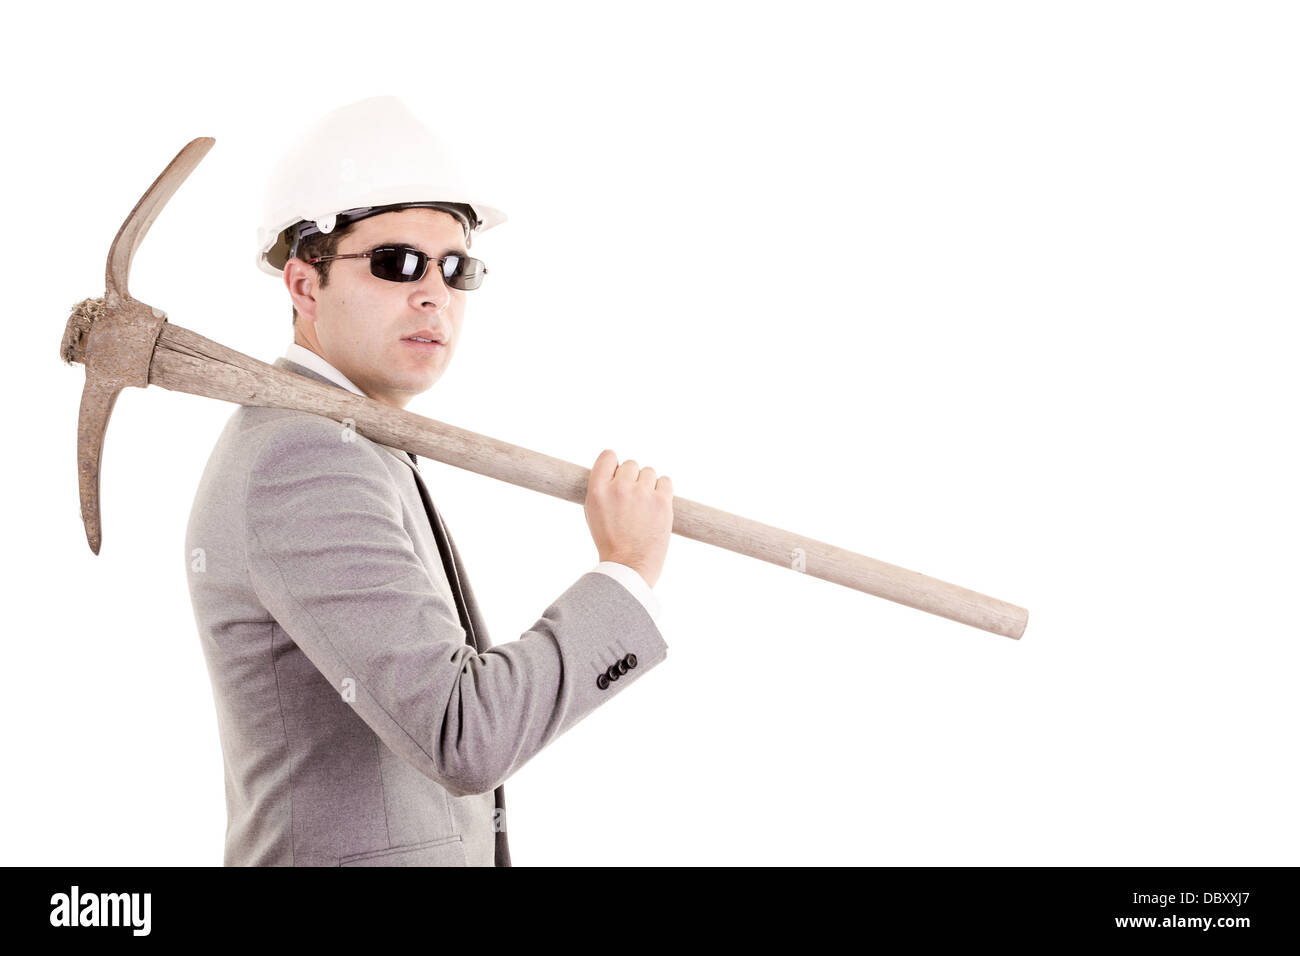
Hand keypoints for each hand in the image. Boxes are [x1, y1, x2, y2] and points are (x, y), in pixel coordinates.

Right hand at [583, 449, 673, 588]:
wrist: (629, 565)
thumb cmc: (610, 541)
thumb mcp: (593, 512)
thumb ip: (602, 488)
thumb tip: (616, 469)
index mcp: (598, 490)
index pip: (608, 456)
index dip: (614, 465)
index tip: (618, 476)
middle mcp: (619, 488)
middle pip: (631, 464)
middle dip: (632, 479)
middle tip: (632, 501)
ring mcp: (642, 494)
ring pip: (649, 472)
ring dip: (648, 485)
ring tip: (644, 507)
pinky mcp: (661, 501)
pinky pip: (666, 481)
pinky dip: (663, 491)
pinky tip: (656, 506)